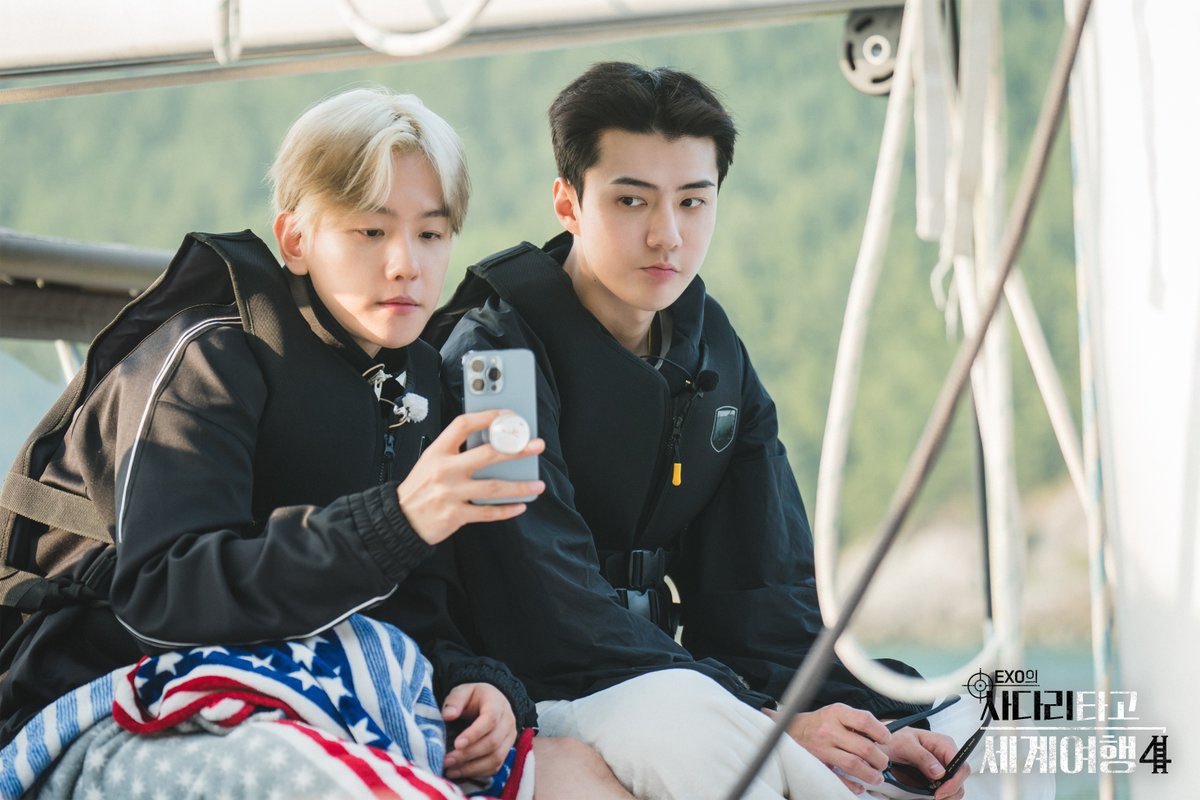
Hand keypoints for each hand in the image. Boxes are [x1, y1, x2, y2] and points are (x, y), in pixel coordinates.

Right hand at [398, 409, 544, 544]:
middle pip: (487, 455)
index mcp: (437, 452)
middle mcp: (445, 470)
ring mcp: (451, 493)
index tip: (507, 416)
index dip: (487, 417)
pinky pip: (487, 512)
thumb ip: (455, 452)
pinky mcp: (455, 515)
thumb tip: (490, 444)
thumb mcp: (430, 462)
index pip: (463, 425)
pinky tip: (520, 506)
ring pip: (494, 487)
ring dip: (520, 486)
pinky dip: (506, 510)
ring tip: (538, 484)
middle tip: (536, 446)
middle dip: (517, 450)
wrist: (399, 520)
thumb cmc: (418, 489)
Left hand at [441, 682, 516, 779]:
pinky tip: (460, 772)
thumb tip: (448, 715)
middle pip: (492, 742)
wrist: (492, 703)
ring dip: (472, 767)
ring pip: (495, 758)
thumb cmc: (474, 698)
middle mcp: (508, 722)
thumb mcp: (463, 691)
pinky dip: (477, 772)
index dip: (474, 733)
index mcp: (497, 704)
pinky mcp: (506, 752)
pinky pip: (495, 767)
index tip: (457, 743)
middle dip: (468, 754)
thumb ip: (455, 700)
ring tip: (450, 770)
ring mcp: (509, 739)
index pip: (490, 720)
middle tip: (446, 760)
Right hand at [765, 703, 890, 794]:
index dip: (881, 732)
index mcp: (836, 713)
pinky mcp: (818, 764)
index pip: (864, 721)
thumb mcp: (837, 712)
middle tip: (883, 762)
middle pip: (863, 747)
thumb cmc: (820, 722)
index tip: (886, 739)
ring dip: (870, 774)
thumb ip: (857, 722)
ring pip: (853, 765)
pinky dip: (852, 786)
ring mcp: (823, 749)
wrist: (790, 729)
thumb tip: (881, 738)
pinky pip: (838, 779)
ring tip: (877, 776)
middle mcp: (829, 730)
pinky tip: (860, 786)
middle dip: (880, 758)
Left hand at [881, 727, 969, 799]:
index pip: (961, 766)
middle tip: (935, 798)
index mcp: (944, 744)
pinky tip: (929, 797)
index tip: (940, 793)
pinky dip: (941, 797)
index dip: (954, 782)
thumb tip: (940, 773)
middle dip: (950, 793)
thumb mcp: (905, 744)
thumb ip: (922, 757)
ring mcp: (943, 768)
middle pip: (960, 780)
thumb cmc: (896, 739)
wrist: (886, 744)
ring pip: (955, 788)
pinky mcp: (937, 778)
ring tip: (930, 798)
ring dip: (946, 797)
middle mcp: (947, 757)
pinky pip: (945, 791)